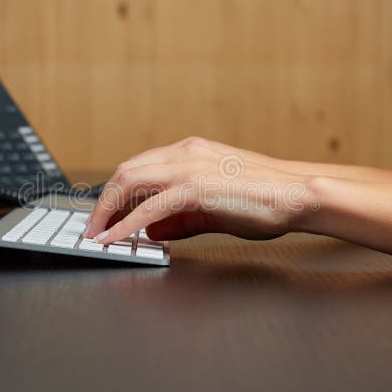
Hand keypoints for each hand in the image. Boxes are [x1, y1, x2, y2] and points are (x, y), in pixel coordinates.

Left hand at [84, 137, 314, 243]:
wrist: (299, 193)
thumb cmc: (265, 199)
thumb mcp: (214, 207)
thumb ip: (180, 218)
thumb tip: (152, 230)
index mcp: (190, 152)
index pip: (139, 167)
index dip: (116, 192)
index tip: (104, 214)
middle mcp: (185, 153)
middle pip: (126, 171)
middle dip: (103, 201)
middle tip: (93, 227)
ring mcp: (190, 167)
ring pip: (130, 182)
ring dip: (107, 211)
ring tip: (97, 235)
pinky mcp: (196, 187)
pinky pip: (148, 207)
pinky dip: (126, 224)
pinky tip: (115, 239)